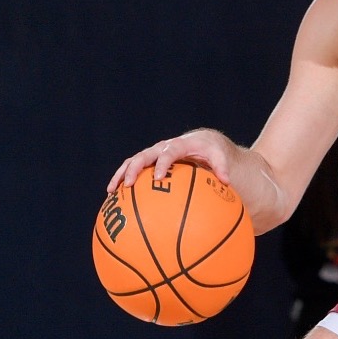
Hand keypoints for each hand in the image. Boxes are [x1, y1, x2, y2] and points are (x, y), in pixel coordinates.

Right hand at [107, 128, 240, 193]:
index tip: (158, 178)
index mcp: (178, 145)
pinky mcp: (148, 161)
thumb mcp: (219, 155)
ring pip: (132, 162)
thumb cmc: (211, 150)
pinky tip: (115, 197)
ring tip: (111, 191)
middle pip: (143, 156)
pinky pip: (133, 170)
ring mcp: (153, 154)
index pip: (168, 152)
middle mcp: (162, 148)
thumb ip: (221, 166)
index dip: (162, 163)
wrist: (201, 141)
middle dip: (134, 169)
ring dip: (121, 175)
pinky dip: (123, 180)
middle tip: (128, 185)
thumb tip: (226, 182)